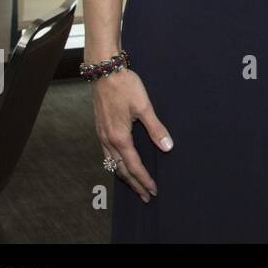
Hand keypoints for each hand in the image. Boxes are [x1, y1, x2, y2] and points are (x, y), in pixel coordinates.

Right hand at [91, 68, 171, 201]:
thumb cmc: (125, 86)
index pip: (133, 166)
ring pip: (111, 163)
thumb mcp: (144, 107)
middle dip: (134, 184)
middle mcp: (108, 140)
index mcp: (120, 137)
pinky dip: (115, 164)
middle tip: (145, 196)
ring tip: (134, 185)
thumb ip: (156, 128)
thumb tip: (167, 147)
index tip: (153, 190)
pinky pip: (107, 154)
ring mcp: (102, 135)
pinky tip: (121, 164)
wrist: (104, 71)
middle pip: (120, 170)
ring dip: (124, 176)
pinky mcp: (100, 129)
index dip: (144, 180)